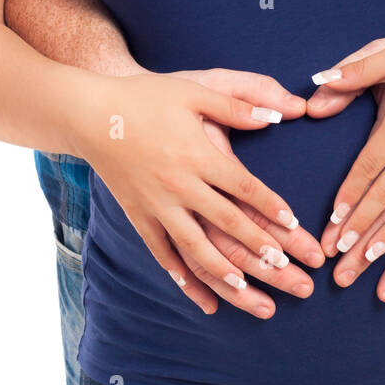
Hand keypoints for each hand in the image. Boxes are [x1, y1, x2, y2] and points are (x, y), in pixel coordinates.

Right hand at [74, 71, 308, 319]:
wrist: (91, 113)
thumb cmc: (146, 97)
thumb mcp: (194, 91)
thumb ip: (236, 105)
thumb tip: (276, 115)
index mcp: (197, 154)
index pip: (243, 186)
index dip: (270, 205)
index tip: (293, 223)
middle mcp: (179, 184)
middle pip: (226, 221)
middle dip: (258, 247)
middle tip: (285, 268)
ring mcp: (156, 204)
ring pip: (194, 246)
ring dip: (222, 270)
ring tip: (246, 290)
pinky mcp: (136, 214)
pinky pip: (160, 251)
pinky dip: (179, 274)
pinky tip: (196, 294)